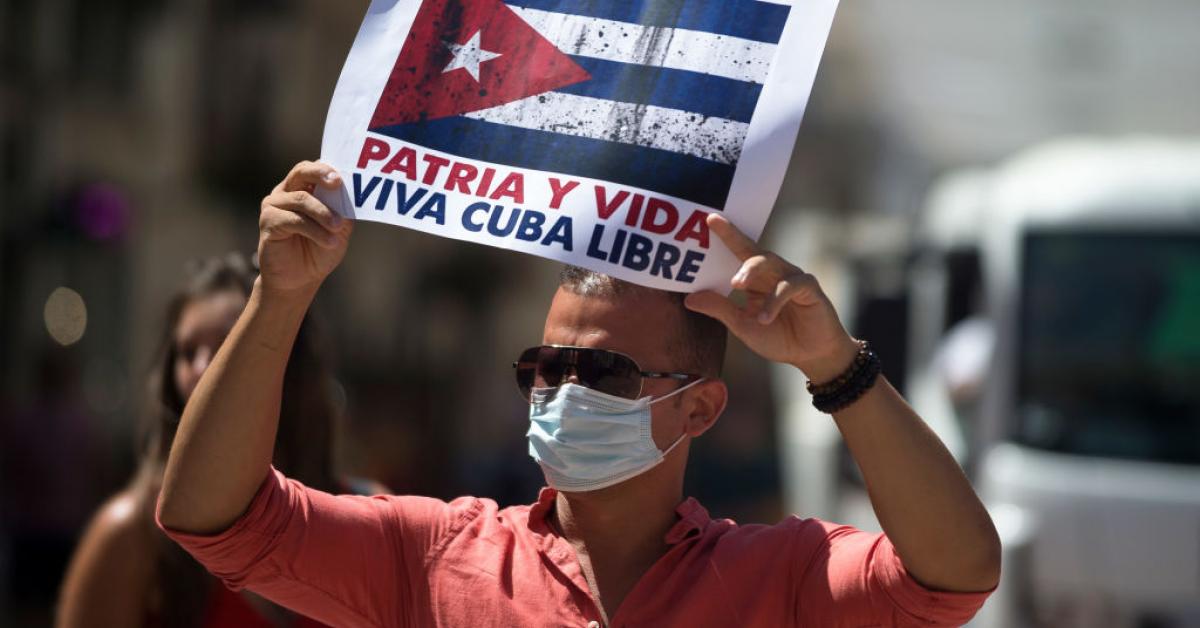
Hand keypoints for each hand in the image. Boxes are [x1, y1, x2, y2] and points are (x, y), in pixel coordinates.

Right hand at [257, 161, 351, 295]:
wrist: (300, 280)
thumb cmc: (319, 250)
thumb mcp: (339, 228)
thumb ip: (343, 209)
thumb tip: (354, 191)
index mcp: (303, 188)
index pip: (313, 168)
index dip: (328, 168)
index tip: (343, 176)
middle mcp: (285, 192)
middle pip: (301, 172)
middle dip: (320, 174)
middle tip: (337, 184)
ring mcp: (274, 205)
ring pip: (302, 199)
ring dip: (324, 214)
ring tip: (338, 228)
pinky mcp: (268, 222)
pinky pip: (294, 219)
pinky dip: (315, 230)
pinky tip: (330, 241)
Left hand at [684, 214, 858, 381]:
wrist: (810, 355)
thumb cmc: (778, 337)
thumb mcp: (742, 325)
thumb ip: (720, 309)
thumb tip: (688, 299)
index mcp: (756, 279)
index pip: (738, 253)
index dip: (725, 235)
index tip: (709, 219)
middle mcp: (773, 273)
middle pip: (752, 251)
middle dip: (733, 237)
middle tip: (714, 226)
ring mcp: (792, 277)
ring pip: (770, 262)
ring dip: (751, 269)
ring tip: (736, 283)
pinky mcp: (809, 288)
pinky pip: (789, 287)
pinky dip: (774, 301)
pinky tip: (764, 317)